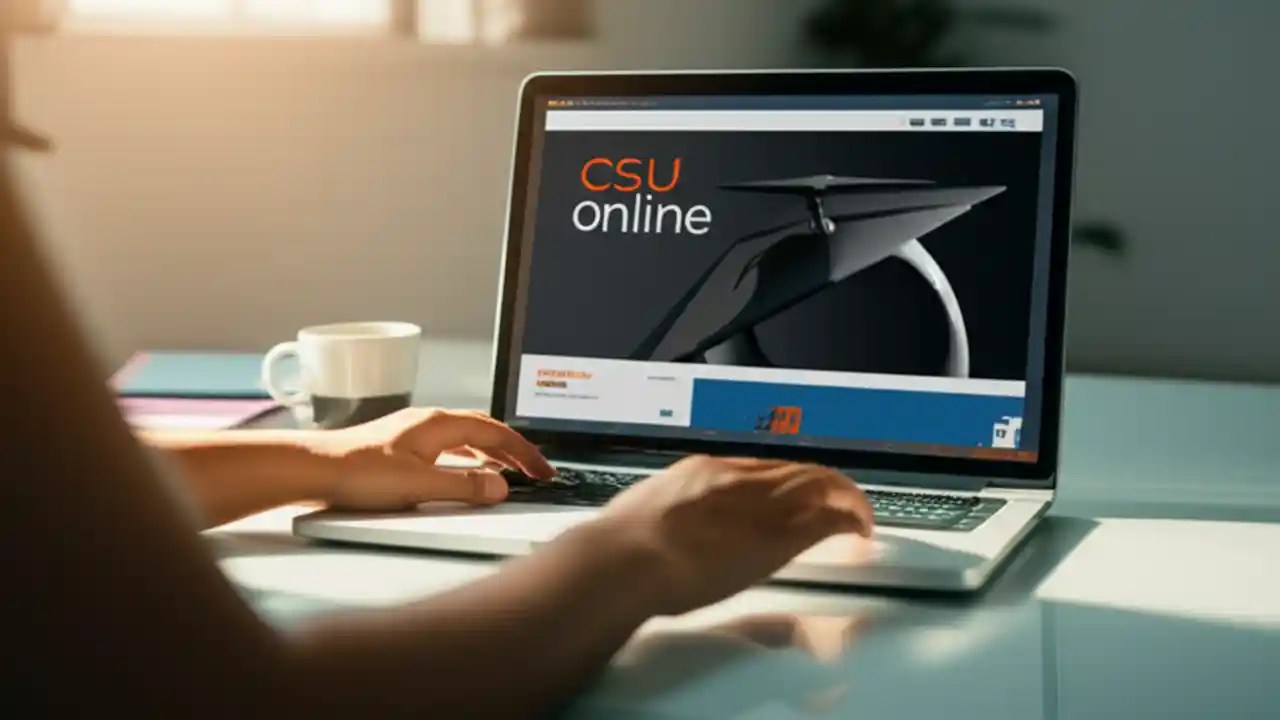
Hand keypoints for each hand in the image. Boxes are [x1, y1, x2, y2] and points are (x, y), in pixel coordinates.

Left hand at [314, 408, 554, 510]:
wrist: (311, 469)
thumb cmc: (357, 472)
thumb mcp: (419, 486)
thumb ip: (463, 488)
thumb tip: (500, 488)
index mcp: (438, 424)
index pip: (496, 432)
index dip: (524, 453)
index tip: (544, 471)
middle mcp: (429, 422)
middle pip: (485, 430)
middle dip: (514, 450)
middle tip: (536, 472)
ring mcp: (414, 432)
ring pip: (467, 437)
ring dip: (493, 453)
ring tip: (510, 471)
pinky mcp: (401, 447)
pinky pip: (449, 446)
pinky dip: (470, 457)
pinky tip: (467, 471)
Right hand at [591, 455, 873, 615]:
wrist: (625, 558)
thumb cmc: (623, 548)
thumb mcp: (647, 512)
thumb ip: (670, 512)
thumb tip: (672, 526)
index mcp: (705, 470)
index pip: (762, 467)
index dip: (786, 480)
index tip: (794, 494)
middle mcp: (739, 479)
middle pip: (797, 470)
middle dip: (825, 484)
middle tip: (840, 502)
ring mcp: (759, 504)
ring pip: (820, 485)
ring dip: (844, 497)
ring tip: (858, 514)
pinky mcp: (776, 535)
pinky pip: (826, 517)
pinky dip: (849, 518)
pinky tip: (860, 530)